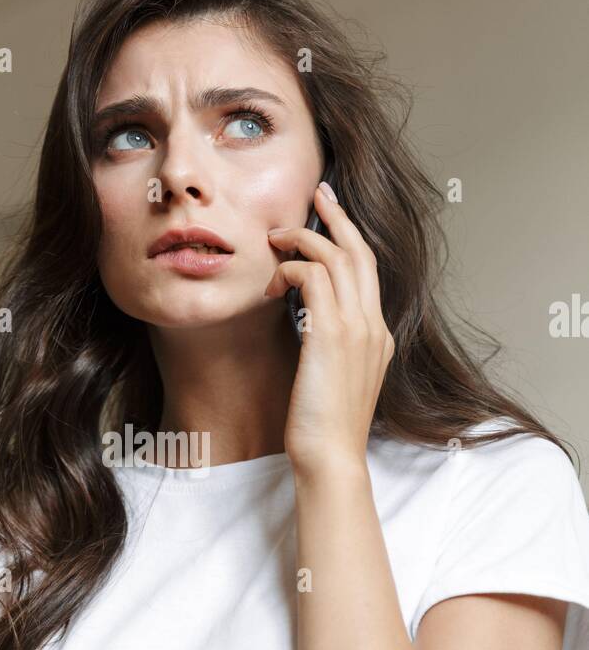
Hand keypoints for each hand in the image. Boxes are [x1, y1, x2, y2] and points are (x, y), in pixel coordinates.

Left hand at [265, 183, 393, 477]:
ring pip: (335, 257)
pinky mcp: (330, 335)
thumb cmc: (323, 428)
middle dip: (338, 216)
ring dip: (302, 239)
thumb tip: (307, 323)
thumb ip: (329, 346)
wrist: (331, 458)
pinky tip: (271, 284)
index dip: (350, 238)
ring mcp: (356, 328)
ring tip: (274, 239)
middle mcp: (373, 326)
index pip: (368, 271)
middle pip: (360, 251)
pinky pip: (312, 277)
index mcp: (378, 335)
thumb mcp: (332, 378)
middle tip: (318, 191)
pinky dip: (290, 269)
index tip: (331, 215)